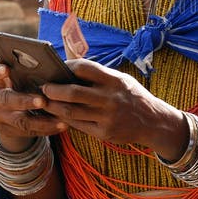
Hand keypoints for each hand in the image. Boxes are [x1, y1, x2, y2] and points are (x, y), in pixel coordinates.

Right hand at [0, 60, 67, 150]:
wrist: (6, 110)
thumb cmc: (18, 83)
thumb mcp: (16, 76)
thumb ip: (25, 71)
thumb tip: (48, 65)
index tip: (6, 69)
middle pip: (6, 100)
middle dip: (24, 101)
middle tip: (42, 101)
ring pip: (20, 121)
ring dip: (42, 121)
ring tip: (61, 120)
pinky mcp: (7, 130)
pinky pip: (28, 132)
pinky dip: (46, 129)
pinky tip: (61, 126)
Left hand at [39, 59, 187, 159]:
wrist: (154, 122)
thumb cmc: (132, 96)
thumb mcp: (121, 80)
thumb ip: (99, 75)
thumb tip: (70, 68)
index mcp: (115, 80)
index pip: (84, 68)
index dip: (67, 66)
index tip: (57, 66)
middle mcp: (111, 98)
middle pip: (73, 92)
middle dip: (53, 89)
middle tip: (43, 87)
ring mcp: (107, 117)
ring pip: (71, 111)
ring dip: (53, 106)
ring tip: (44, 101)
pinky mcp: (104, 133)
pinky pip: (78, 125)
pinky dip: (64, 119)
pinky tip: (57, 114)